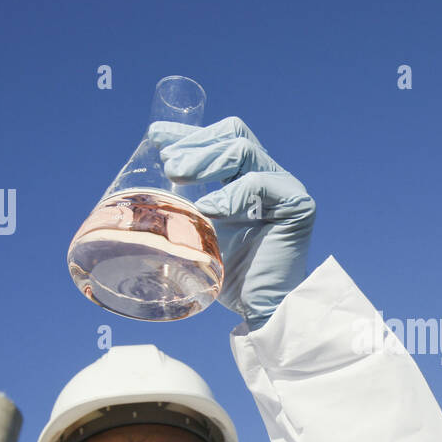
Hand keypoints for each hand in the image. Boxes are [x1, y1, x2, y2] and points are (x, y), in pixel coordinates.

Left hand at [147, 117, 315, 330]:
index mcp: (244, 179)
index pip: (220, 139)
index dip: (189, 133)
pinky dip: (230, 194)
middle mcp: (267, 178)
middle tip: (168, 166)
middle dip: (196, 144)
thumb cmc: (227, 277)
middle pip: (233, 134)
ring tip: (177, 179)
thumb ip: (182, 205)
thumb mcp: (195, 232)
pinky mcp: (297, 205)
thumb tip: (143, 185)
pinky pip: (259, 183)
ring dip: (205, 161)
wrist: (259, 308)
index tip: (156, 137)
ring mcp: (284, 189)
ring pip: (243, 150)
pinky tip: (209, 209)